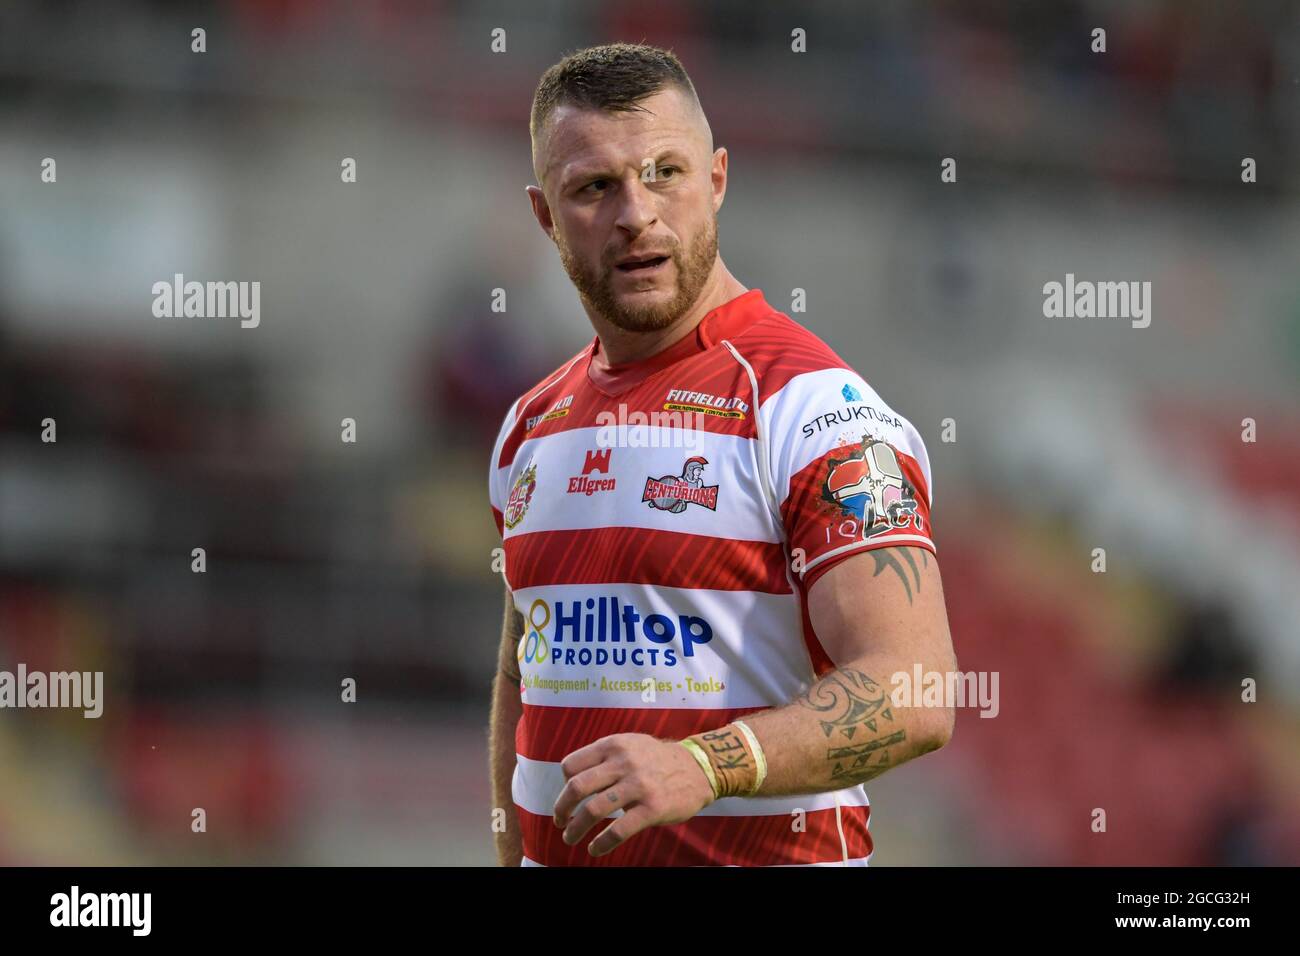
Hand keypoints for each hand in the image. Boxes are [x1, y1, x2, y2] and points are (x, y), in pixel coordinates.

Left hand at [552, 732, 716, 856]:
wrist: (698, 768)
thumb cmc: (657, 759)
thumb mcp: (630, 744)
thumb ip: (604, 756)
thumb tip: (571, 777)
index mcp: (614, 745)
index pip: (571, 765)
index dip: (564, 784)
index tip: (569, 796)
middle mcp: (624, 763)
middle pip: (577, 787)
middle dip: (562, 808)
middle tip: (560, 820)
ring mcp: (638, 786)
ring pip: (594, 810)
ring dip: (575, 828)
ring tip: (570, 837)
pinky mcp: (652, 808)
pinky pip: (619, 830)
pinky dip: (601, 843)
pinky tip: (595, 849)